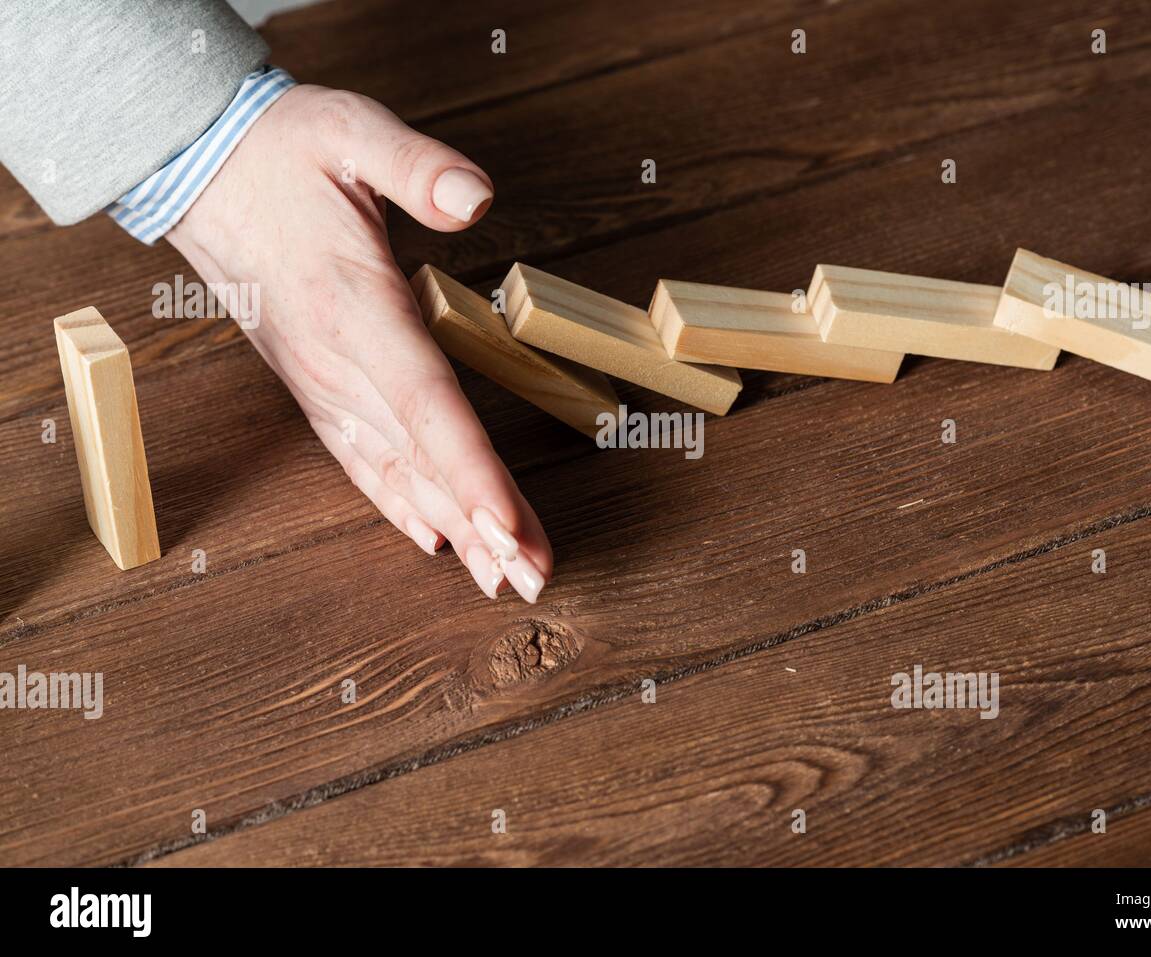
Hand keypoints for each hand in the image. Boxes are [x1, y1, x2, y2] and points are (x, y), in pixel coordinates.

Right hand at [166, 85, 550, 601]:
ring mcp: (323, 382)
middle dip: (483, 524)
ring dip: (453, 529)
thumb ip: (415, 165)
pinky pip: (361, 458)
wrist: (198, 167)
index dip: (469, 470)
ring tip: (501, 579)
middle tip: (534, 580)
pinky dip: (400, 504)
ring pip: (396, 471)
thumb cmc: (281, 150)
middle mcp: (338, 363)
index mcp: (356, 308)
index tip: (508, 526)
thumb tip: (475, 198)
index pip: (425, 404)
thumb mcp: (350, 129)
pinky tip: (435, 538)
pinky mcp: (316, 385)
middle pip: (422, 458)